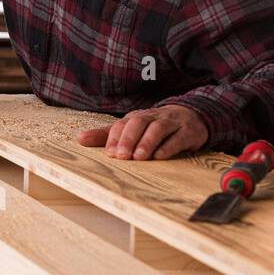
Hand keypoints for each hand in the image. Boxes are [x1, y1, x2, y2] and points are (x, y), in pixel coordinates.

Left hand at [76, 105, 208, 160]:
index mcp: (137, 117)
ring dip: (147, 142)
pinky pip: (178, 137)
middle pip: (139, 123)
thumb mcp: (131, 129)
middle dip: (129, 139)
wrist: (193, 117)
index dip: (114, 137)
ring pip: (158, 128)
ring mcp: (172, 122)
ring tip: (139, 157)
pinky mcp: (188, 131)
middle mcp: (153, 117)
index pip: (123, 124)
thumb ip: (107, 135)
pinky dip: (169, 146)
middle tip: (121, 156)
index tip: (108, 153)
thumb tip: (80, 139)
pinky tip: (160, 156)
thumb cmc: (155, 126)